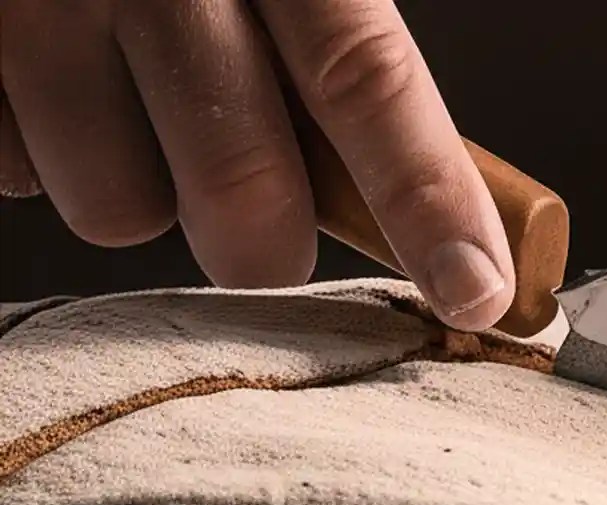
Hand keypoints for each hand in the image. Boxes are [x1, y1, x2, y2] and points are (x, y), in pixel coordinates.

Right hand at [0, 1, 514, 330]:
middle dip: (267, 245)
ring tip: (133, 105)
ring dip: (146, 192)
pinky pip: (19, 176)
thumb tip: (419, 192)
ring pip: (121, 212)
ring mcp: (36, 11)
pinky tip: (57, 84)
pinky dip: (50, 155)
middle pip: (246, 197)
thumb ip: (335, 44)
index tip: (476, 290)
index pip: (368, 85)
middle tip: (266, 219)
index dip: (429, 202)